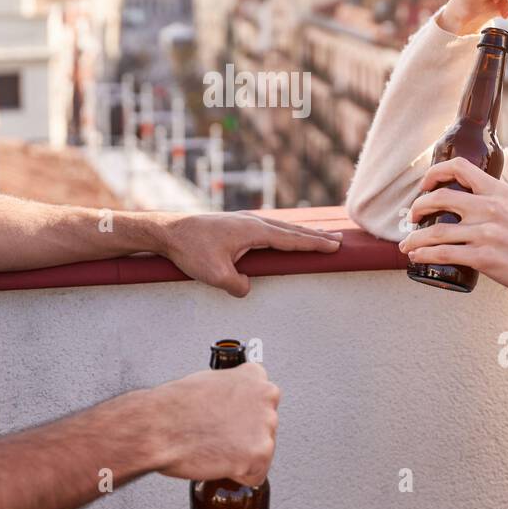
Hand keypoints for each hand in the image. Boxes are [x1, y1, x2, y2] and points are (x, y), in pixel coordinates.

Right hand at [152, 362, 278, 486]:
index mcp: (254, 376)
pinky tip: (220, 462)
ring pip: (262, 451)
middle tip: (219, 436)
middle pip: (265, 427)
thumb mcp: (208, 381)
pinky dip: (239, 475)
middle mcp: (265, 397)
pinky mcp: (259, 453)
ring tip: (216, 448)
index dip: (243, 415)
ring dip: (242, 455)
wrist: (159, 428)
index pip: (263, 400)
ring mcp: (265, 426)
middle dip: (245, 435)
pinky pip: (256, 474)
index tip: (231, 419)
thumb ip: (231, 389)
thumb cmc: (174, 407)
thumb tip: (232, 400)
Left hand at [159, 212, 341, 296]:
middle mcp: (253, 222)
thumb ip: (238, 285)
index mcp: (253, 231)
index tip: (334, 247)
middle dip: (315, 236)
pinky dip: (285, 231)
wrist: (169, 231)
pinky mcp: (237, 224)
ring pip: (281, 227)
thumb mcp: (215, 275)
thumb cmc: (190, 250)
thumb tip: (247, 287)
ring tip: (319, 237)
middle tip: (338, 240)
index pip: (291, 239)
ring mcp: (245, 221)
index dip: (314, 244)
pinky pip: (269, 228)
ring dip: (301, 233)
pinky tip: (285, 235)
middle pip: (292, 230)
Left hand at [399, 157, 507, 291]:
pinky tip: (417, 256)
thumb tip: (462, 191)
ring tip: (407, 245)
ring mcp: (484, 233)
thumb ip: (489, 196)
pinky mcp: (482, 257)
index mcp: (496, 190)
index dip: (435, 172)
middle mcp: (488, 208)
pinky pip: (443, 254)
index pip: (459, 167)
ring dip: (414, 238)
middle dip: (418, 207)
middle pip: (439, 198)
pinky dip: (424, 255)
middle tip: (413, 218)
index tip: (424, 185)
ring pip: (435, 232)